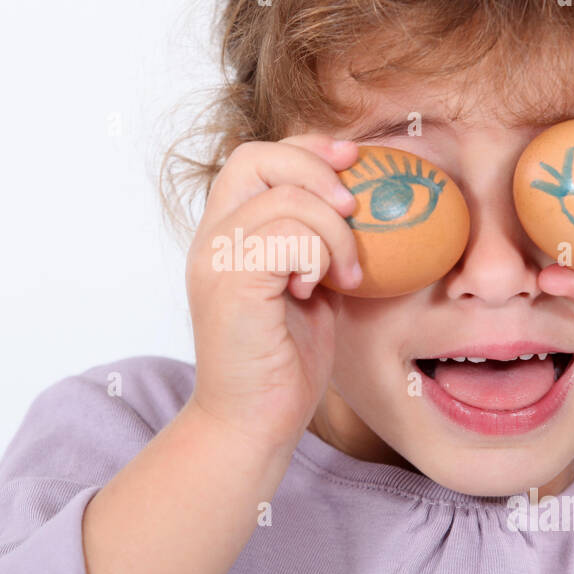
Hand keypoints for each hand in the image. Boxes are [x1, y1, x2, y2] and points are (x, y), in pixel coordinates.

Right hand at [185, 134, 362, 452]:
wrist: (251, 424)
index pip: (255, 157)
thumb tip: (362, 203)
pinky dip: (320, 255)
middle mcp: (211, 239)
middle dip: (318, 172)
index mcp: (226, 234)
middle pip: (257, 157)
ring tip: (347, 275)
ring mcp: (215, 260)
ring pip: (286, 200)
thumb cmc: (282, 363)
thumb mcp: (308, 286)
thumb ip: (316, 243)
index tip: (354, 162)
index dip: (307, 149)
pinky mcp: (231, 284)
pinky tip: (322, 290)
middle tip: (354, 210)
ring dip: (334, 233)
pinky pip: (288, 236)